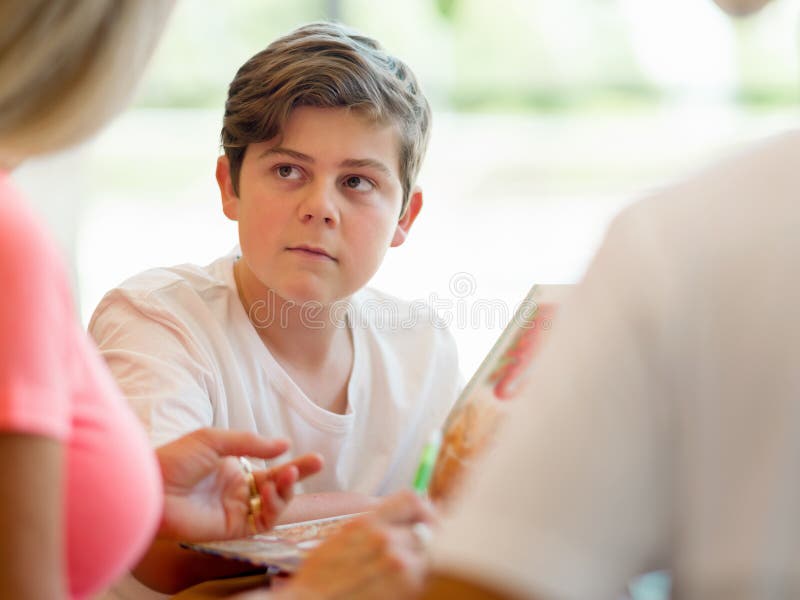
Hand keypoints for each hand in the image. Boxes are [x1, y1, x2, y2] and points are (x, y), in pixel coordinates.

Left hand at [155, 428, 322, 541]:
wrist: (149, 487)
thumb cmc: (174, 460)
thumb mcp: (214, 440)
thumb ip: (250, 443)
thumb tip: (284, 445)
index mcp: (233, 471)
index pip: (270, 470)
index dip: (291, 463)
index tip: (309, 456)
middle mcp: (237, 492)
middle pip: (278, 486)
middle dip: (299, 474)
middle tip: (318, 461)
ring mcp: (236, 511)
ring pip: (275, 505)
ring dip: (286, 489)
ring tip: (286, 475)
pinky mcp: (231, 528)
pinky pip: (262, 522)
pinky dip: (272, 507)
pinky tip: (268, 490)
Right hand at [274, 491, 436, 599]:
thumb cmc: (321, 577)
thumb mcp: (344, 537)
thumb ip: (374, 524)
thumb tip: (403, 517)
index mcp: (367, 523)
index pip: (411, 499)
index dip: (422, 508)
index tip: (424, 517)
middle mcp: (385, 539)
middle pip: (426, 527)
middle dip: (426, 537)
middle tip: (421, 546)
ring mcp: (398, 565)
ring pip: (430, 552)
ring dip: (423, 558)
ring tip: (407, 568)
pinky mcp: (407, 589)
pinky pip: (425, 576)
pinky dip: (420, 577)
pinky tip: (403, 582)